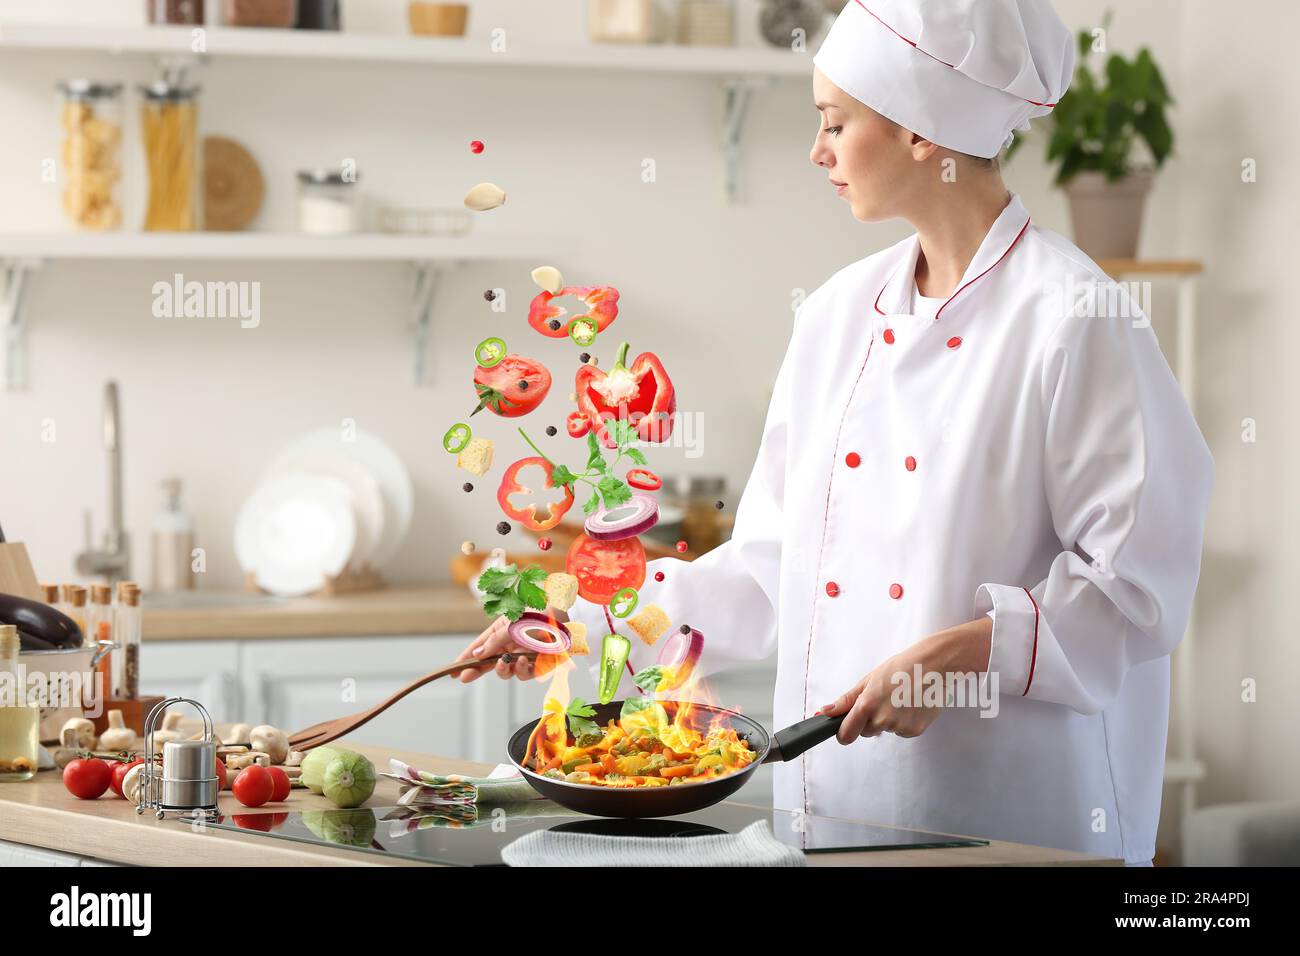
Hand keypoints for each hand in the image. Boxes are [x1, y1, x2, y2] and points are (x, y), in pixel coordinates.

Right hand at [453, 608, 569, 682]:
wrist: (567, 617)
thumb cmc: (539, 614)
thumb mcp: (511, 625)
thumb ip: (494, 642)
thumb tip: (476, 655)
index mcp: (501, 631)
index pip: (479, 647)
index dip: (466, 658)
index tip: (453, 670)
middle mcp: (511, 644)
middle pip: (489, 662)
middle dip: (477, 670)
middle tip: (465, 677)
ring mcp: (524, 654)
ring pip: (506, 671)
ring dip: (503, 670)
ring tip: (505, 663)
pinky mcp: (538, 664)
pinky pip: (525, 674)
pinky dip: (522, 670)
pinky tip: (524, 661)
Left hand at [820, 617, 992, 742]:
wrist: (933, 666)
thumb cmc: (901, 668)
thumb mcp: (869, 680)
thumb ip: (847, 700)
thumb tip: (826, 713)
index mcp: (866, 706)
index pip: (846, 735)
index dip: (844, 732)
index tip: (847, 727)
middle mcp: (881, 720)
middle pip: (866, 731)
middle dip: (869, 720)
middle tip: (883, 699)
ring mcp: (899, 727)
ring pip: (885, 730)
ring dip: (888, 719)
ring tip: (900, 698)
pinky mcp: (914, 731)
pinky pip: (901, 732)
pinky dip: (904, 722)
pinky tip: (911, 704)